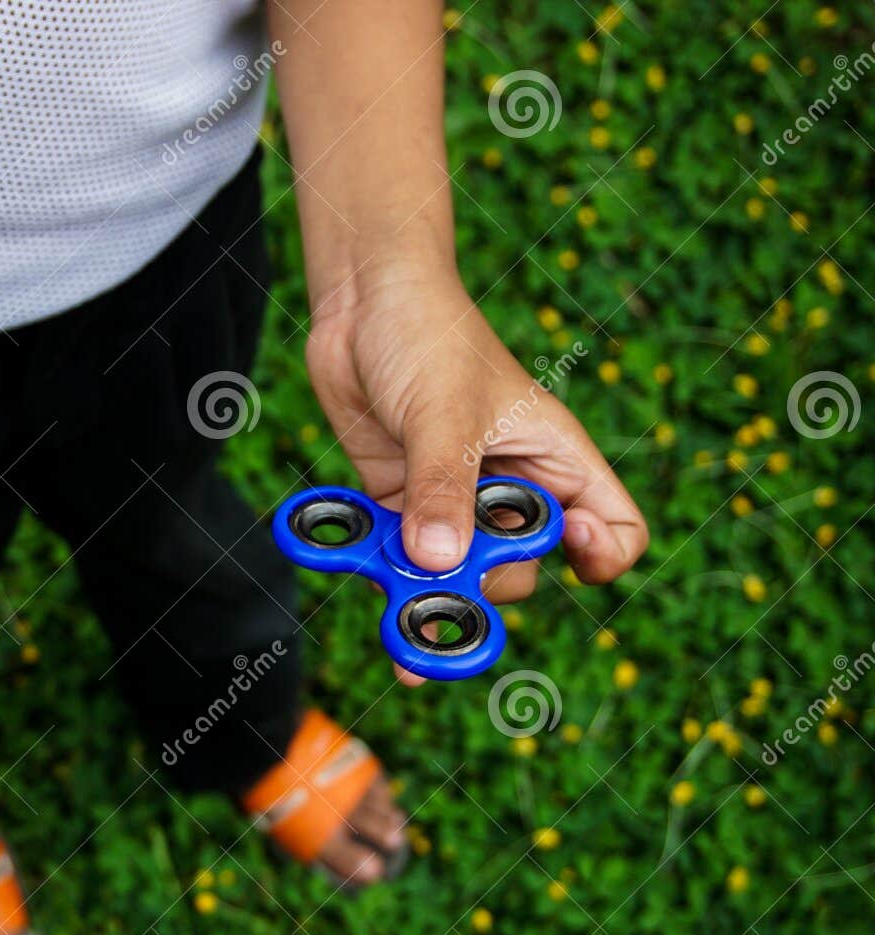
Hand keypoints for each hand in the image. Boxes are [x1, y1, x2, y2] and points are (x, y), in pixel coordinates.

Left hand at [305, 260, 647, 682]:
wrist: (360, 301)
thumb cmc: (426, 334)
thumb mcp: (443, 412)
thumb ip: (442, 487)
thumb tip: (439, 561)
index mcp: (554, 458)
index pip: (613, 528)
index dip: (601, 555)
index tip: (565, 553)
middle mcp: (511, 486)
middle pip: (523, 568)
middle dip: (489, 582)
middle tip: (448, 573)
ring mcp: (455, 499)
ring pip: (460, 571)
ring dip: (430, 588)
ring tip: (400, 593)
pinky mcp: (402, 502)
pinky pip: (402, 555)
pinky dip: (387, 569)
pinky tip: (367, 569)